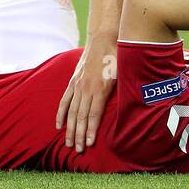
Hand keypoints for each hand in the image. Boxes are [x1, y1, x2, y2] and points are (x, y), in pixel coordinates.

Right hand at [55, 36, 116, 151]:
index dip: (90, 131)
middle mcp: (86, 88)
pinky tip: (58, 126)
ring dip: (70, 129)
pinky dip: (60, 114)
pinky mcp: (73, 81)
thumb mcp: (124, 73)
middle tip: (78, 151)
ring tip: (69, 144)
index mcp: (100, 88)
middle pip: (81, 117)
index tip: (89, 144)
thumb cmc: (118, 56)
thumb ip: (122, 91)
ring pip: (71, 111)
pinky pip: (64, 100)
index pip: (93, 115)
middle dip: (79, 135)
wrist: (104, 37)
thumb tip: (130, 108)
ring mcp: (78, 85)